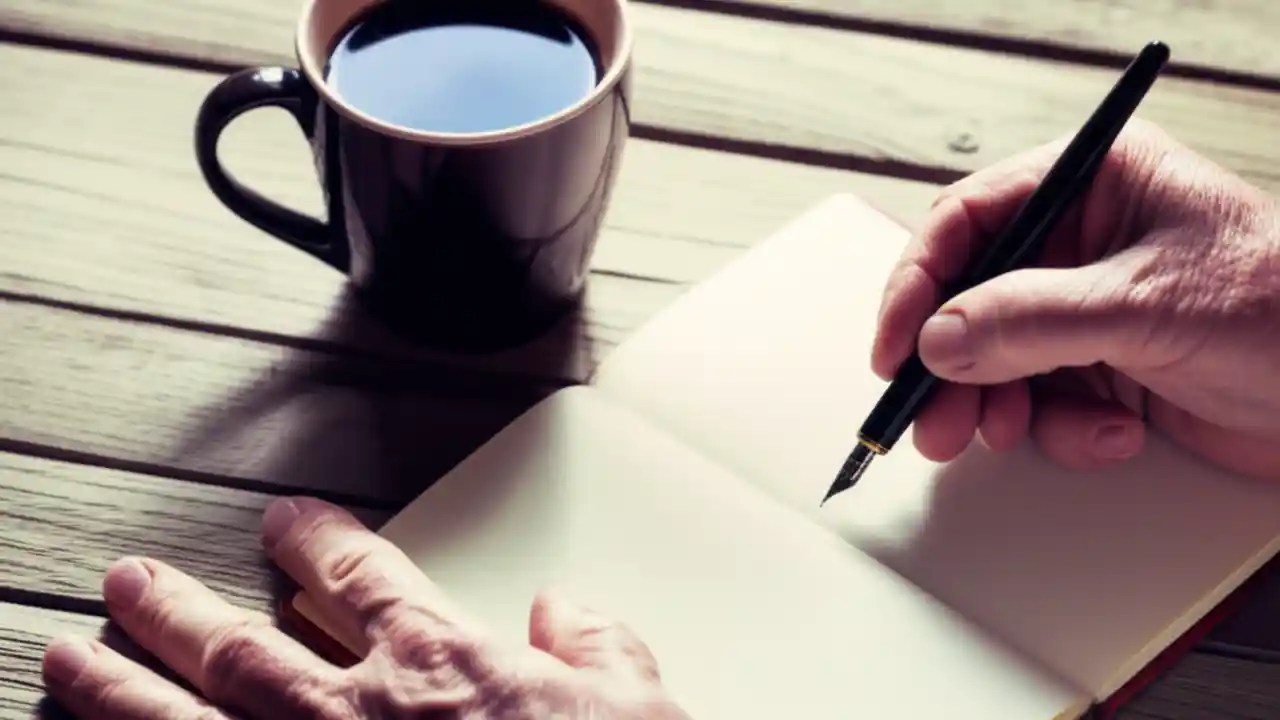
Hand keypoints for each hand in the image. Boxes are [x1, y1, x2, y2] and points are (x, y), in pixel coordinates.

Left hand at [42, 497, 689, 718]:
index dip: (316, 542)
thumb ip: (598, 643)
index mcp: (441, 664)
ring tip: (70, 660)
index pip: (361, 576)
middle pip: (243, 648)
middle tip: (129, 581)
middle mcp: (363, 715)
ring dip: (122, 690)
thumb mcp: (636, 704)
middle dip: (177, 610)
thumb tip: (570, 609)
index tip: (288, 525)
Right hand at [873, 119, 1279, 478]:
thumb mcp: (1148, 305)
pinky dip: (1061, 430)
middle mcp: (1082, 241)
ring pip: (994, 358)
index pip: (967, 219)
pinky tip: (1111, 434)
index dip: (919, 283)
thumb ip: (1031, 320)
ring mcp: (1089, 308)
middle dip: (949, 363)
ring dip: (990, 404)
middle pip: (969, 296)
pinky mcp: (1103, 369)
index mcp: (1093, 183)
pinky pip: (1040, 401)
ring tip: (997, 434)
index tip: (896, 347)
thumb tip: (938, 339)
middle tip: (933, 418)